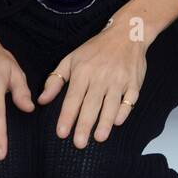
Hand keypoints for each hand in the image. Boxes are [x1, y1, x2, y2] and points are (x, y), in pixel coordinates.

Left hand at [38, 12, 148, 148]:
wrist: (127, 34)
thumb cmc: (96, 48)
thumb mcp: (71, 59)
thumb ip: (55, 80)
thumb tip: (42, 100)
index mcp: (84, 71)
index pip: (73, 98)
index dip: (67, 116)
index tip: (61, 133)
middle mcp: (101, 76)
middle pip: (91, 104)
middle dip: (84, 125)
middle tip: (79, 143)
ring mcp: (119, 79)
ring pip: (111, 104)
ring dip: (105, 122)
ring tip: (99, 138)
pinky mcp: (134, 81)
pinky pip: (130, 99)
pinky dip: (124, 111)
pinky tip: (117, 122)